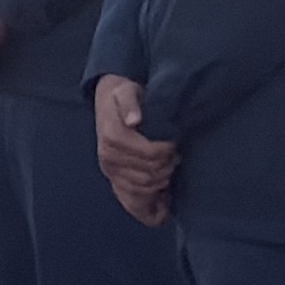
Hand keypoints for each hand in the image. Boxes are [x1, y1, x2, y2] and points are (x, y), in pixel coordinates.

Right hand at [94, 74, 178, 225]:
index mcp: (112, 136)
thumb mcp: (127, 90)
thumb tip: (134, 120)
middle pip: (148, 172)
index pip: (148, 154)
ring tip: (170, 165)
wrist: (107, 101)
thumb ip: (130, 103)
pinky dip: (151, 192)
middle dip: (167, 165)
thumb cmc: (123, 94)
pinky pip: (133, 194)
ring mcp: (108, 169)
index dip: (166, 151)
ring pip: (143, 185)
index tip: (174, 143)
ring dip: (161, 178)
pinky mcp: (111, 176)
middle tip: (176, 155)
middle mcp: (107, 156)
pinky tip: (162, 182)